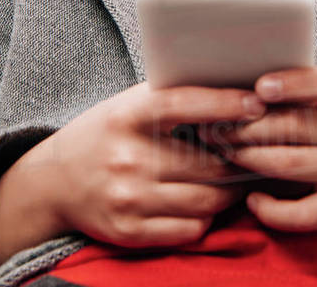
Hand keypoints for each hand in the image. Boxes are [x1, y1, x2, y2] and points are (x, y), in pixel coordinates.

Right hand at [15, 80, 268, 248]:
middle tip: (263, 149)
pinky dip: (208, 217)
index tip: (256, 104)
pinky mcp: (129, 231)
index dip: (224, 104)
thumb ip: (172, 97)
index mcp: (126, 116)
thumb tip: (233, 86)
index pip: (183, 104)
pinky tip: (210, 202)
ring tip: (244, 178)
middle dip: (242, 158)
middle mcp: (126, 157)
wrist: (53, 182)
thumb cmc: (107, 134)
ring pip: (206, 200)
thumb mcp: (129, 104)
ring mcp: (128, 198)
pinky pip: (190, 229)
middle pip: (207, 162)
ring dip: (232, 191)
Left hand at [194, 65, 316, 232]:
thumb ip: (307, 94)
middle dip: (246, 127)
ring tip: (223, 154)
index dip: (295, 84)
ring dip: (249, 160)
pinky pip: (309, 212)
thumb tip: (242, 83)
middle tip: (210, 126)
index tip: (261, 87)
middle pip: (296, 127)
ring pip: (292, 165)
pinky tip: (254, 201)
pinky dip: (275, 210)